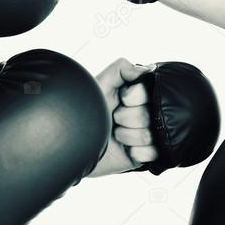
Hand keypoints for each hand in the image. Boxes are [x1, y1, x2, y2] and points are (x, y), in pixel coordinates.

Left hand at [87, 58, 159, 176]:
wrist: (72, 143)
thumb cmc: (84, 111)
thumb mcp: (100, 83)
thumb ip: (122, 69)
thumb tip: (148, 70)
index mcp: (135, 96)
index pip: (150, 91)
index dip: (133, 97)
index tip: (120, 99)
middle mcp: (142, 114)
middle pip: (150, 114)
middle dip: (127, 117)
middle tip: (113, 119)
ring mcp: (143, 136)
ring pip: (149, 134)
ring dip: (127, 136)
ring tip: (115, 135)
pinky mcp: (143, 156)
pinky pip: (153, 153)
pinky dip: (136, 152)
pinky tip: (125, 150)